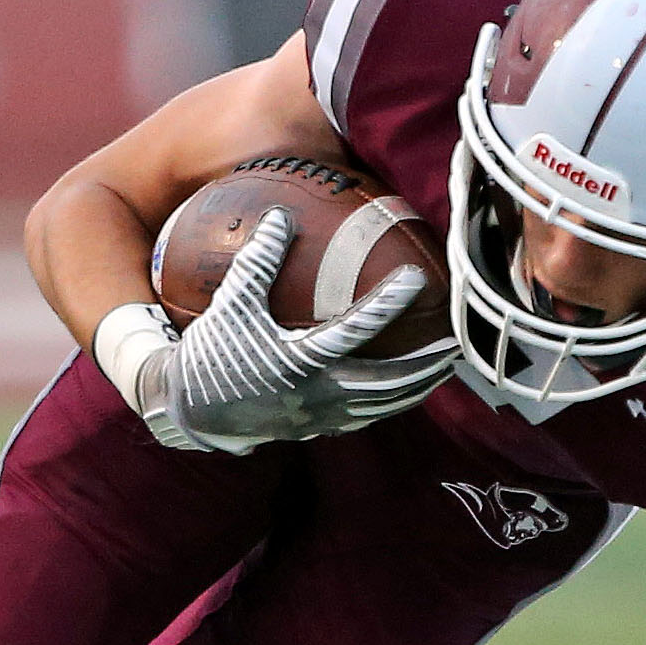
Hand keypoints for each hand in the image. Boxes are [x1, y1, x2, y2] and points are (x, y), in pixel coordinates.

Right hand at [123, 211, 450, 451]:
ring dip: (416, 389)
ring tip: (443, 370)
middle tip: (457, 345)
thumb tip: (282, 215)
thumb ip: (258, 261)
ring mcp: (319, 417)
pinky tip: (404, 391)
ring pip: (382, 406)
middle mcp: (317, 394)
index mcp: (299, 361)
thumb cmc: (209, 353)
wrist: (188, 410)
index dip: (388, 303)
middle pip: (388, 383)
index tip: (419, 279)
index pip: (355, 329)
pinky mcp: (315, 429)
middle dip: (426, 365)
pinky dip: (389, 404)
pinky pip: (364, 418)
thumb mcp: (231, 303)